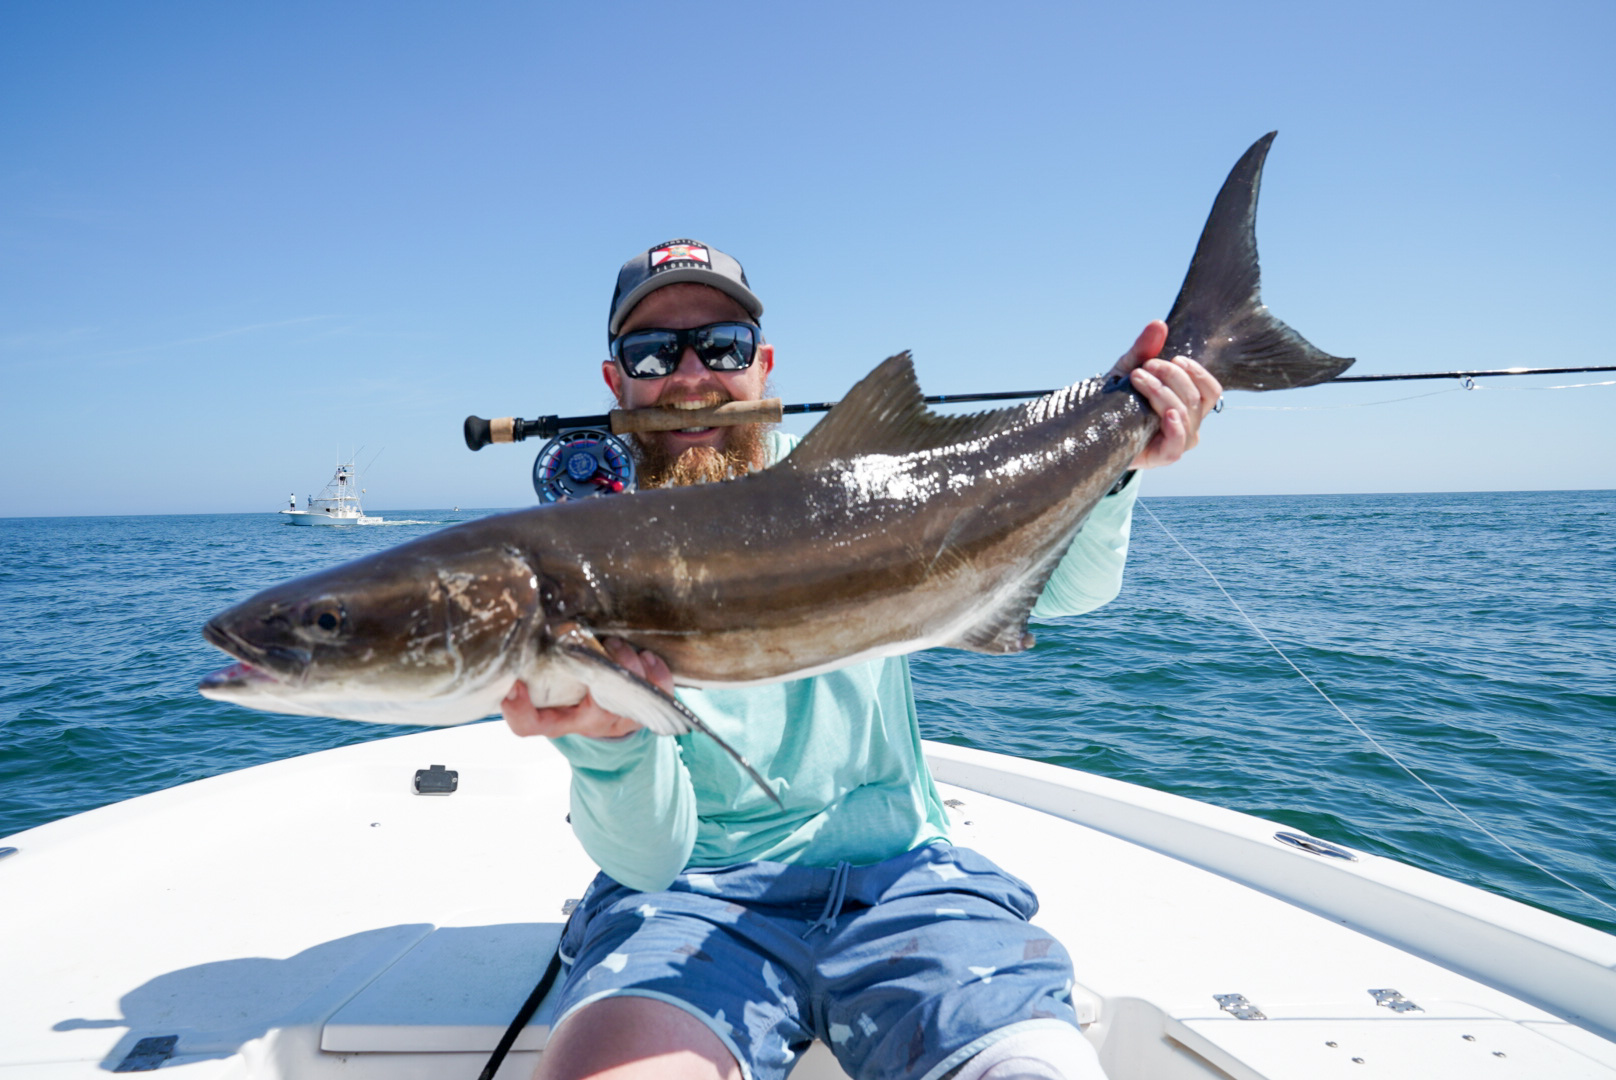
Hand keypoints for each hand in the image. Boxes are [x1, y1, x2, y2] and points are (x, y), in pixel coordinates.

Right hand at [502, 637, 672, 739]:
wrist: (610, 716)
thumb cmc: (574, 693)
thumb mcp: (549, 684)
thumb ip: (533, 667)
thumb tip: (518, 640)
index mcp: (555, 719)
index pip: (528, 724)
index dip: (518, 709)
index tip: (514, 686)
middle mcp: (586, 723)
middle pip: (593, 709)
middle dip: (600, 668)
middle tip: (599, 644)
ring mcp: (619, 720)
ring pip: (630, 696)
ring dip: (627, 662)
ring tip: (617, 645)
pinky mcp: (646, 711)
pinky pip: (659, 692)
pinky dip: (655, 670)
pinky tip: (646, 656)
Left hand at [1108, 320, 1222, 469]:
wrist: (1092, 428)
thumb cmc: (1117, 398)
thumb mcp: (1129, 369)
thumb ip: (1144, 349)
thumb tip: (1159, 324)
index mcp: (1188, 404)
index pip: (1211, 391)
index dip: (1198, 373)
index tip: (1175, 358)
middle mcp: (1187, 424)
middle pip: (1194, 398)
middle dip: (1170, 376)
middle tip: (1143, 367)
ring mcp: (1176, 442)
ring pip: (1184, 415)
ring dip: (1162, 392)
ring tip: (1137, 378)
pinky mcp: (1160, 457)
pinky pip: (1177, 447)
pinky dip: (1176, 429)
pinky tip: (1167, 414)